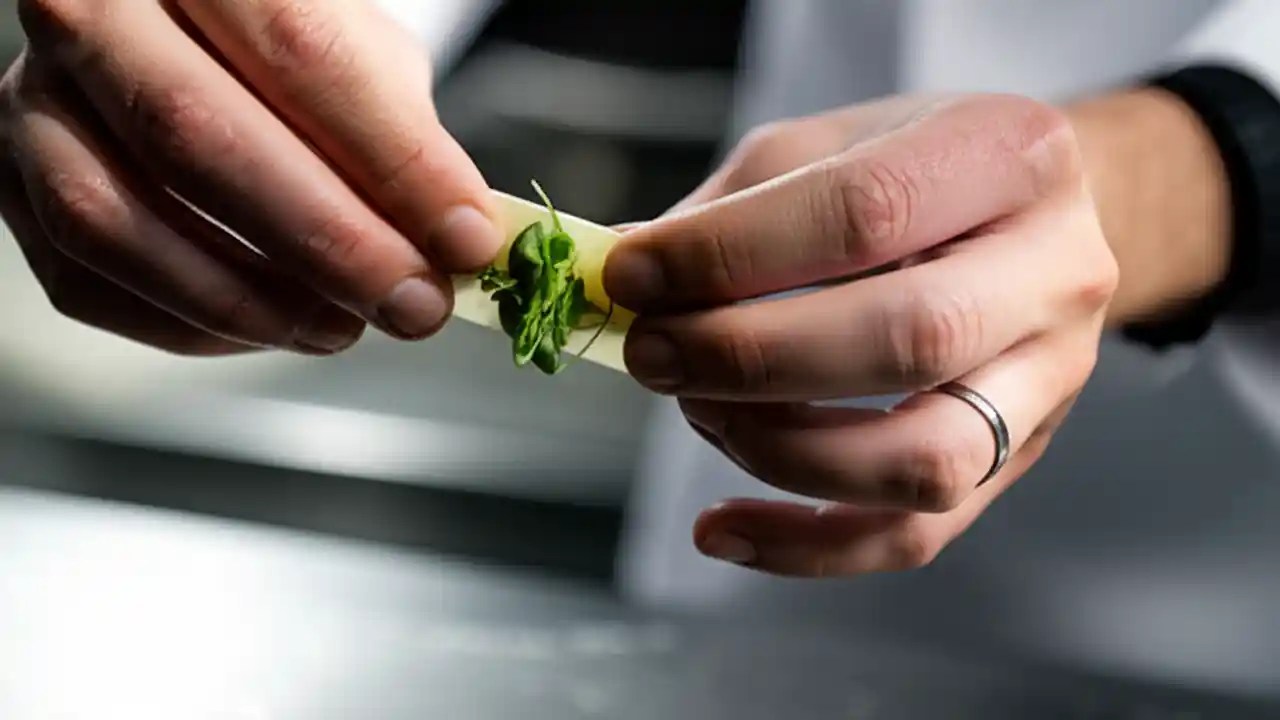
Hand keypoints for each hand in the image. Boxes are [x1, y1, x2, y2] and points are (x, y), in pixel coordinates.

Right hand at [1, 0, 501, 354]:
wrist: (186, 44)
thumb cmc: (284, 52)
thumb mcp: (357, 57)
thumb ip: (398, 137)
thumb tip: (454, 242)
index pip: (298, 51)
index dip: (394, 160)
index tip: (466, 237)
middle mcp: (87, 16)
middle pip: (195, 136)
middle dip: (329, 243)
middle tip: (414, 304)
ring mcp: (32, 106)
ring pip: (120, 223)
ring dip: (253, 301)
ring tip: (346, 325)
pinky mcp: (11, 190)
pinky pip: (93, 282)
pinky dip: (195, 326)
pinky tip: (272, 326)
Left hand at [605, 95, 1118, 576]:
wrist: (1026, 216)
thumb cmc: (912, 171)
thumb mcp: (827, 144)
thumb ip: (731, 208)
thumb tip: (624, 275)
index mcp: (1010, 155)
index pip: (866, 212)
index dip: (732, 253)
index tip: (633, 275)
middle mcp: (1054, 272)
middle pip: (907, 341)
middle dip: (751, 358)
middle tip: (653, 352)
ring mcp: (1049, 380)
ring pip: (924, 461)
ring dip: (781, 450)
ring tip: (699, 410)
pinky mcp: (1015, 458)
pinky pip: (915, 536)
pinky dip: (804, 547)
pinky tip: (720, 527)